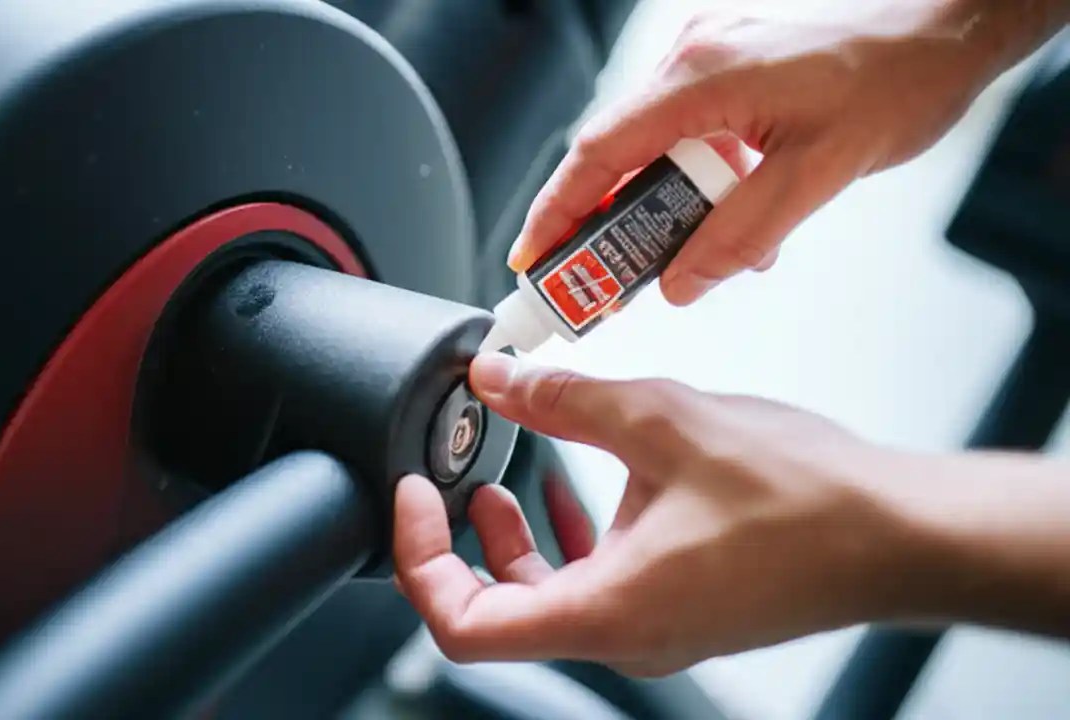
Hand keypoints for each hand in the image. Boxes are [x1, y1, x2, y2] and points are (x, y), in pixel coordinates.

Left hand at [393, 353, 925, 674]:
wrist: (900, 535)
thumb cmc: (804, 498)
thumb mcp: (664, 423)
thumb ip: (567, 401)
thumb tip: (498, 379)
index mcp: (606, 612)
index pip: (463, 624)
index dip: (420, 559)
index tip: (415, 498)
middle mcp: (624, 637)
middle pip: (498, 613)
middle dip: (462, 544)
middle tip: (450, 482)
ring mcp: (654, 630)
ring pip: (549, 599)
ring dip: (516, 541)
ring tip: (502, 480)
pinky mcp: (681, 608)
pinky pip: (599, 588)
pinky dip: (572, 541)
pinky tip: (585, 485)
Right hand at [509, 1, 1018, 304]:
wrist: (947, 30)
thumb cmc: (897, 80)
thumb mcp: (816, 176)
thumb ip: (739, 235)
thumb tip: (679, 282)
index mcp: (701, 77)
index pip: (600, 152)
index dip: (556, 210)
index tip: (532, 257)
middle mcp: (692, 60)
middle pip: (617, 155)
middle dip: (605, 224)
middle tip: (599, 281)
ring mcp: (707, 61)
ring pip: (653, 151)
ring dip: (662, 210)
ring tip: (683, 258)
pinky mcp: (727, 72)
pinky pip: (687, 138)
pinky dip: (693, 185)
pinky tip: (728, 217)